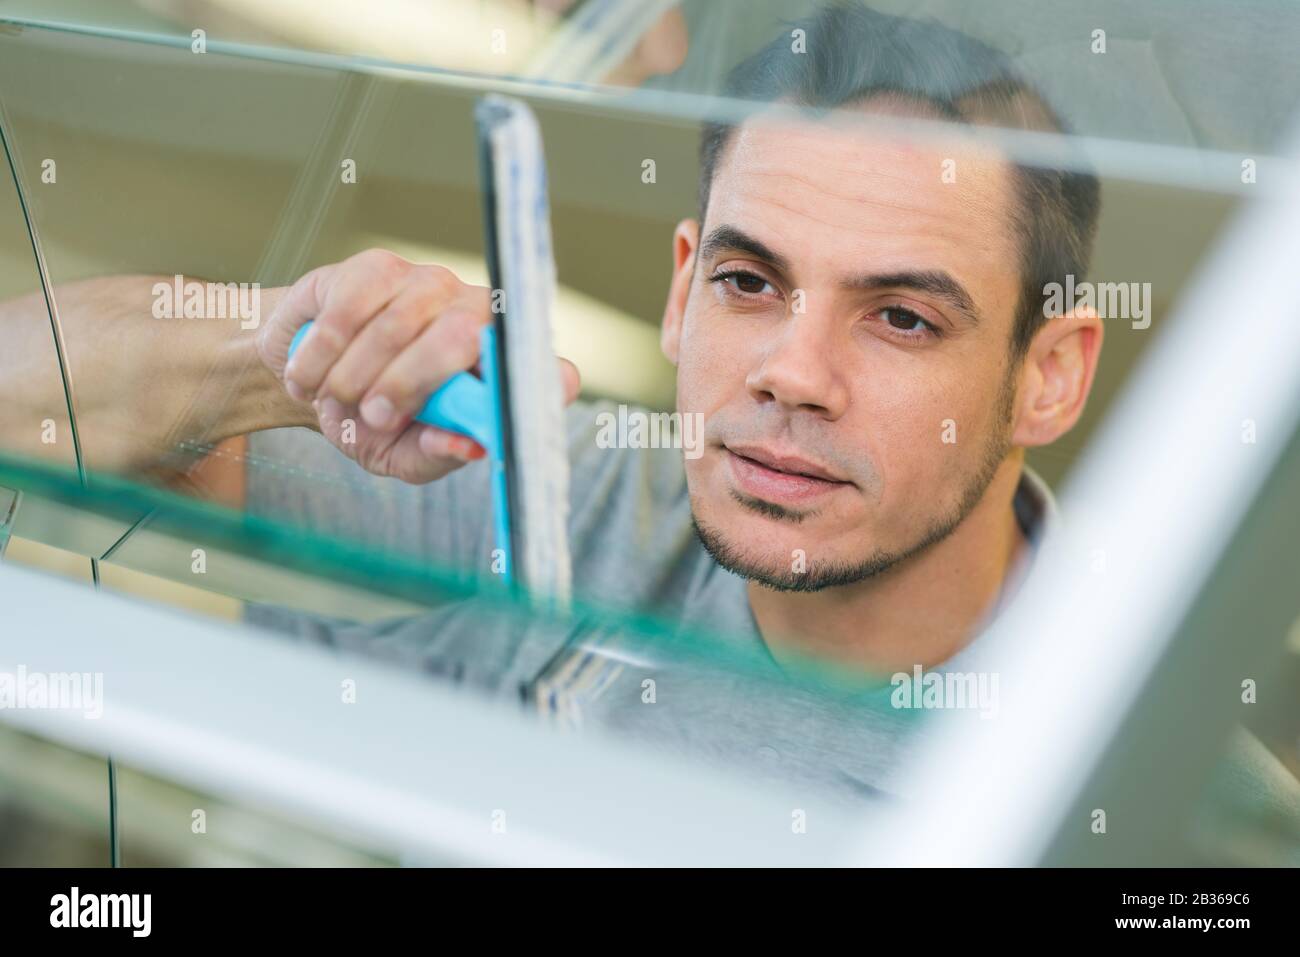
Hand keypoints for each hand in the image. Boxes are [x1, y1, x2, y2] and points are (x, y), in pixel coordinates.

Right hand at [258, 249, 579, 483]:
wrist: (305, 372)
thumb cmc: (368, 419)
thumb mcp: (401, 453)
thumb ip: (437, 453)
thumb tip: (471, 446)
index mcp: (502, 372)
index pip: (553, 374)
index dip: (537, 389)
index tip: (497, 420)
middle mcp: (481, 318)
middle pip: (463, 337)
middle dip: (408, 384)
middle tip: (373, 417)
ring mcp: (434, 285)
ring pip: (399, 326)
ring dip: (353, 375)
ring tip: (332, 399)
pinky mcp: (382, 266)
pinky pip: (352, 309)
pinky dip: (321, 352)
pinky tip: (308, 375)